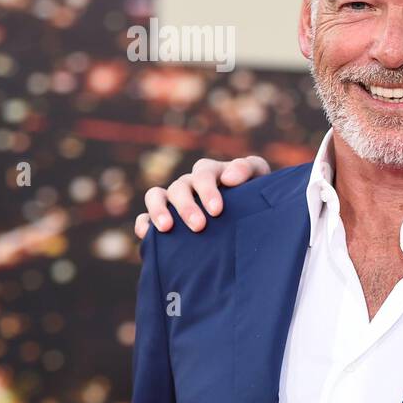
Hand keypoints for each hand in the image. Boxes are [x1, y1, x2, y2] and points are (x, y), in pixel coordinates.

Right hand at [134, 156, 270, 238]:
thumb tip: (227, 178)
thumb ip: (247, 169)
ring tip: (167, 228)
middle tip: (199, 226)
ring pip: (156, 195)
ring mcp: (173, 200)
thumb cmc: (255, 196)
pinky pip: (144, 217)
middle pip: (180, 187)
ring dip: (159, 210)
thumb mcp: (259, 178)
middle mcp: (189, 184)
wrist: (251, 221)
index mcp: (211, 172)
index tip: (217, 210)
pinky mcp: (161, 219)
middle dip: (187, 206)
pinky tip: (147, 234)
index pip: (204, 173)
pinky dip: (143, 223)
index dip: (208, 189)